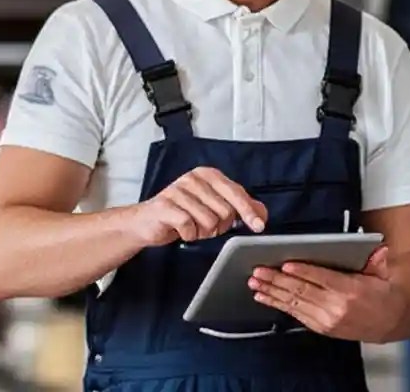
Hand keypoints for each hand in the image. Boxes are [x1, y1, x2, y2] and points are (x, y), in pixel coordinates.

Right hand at [130, 166, 267, 246]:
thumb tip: (262, 213)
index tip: (258, 226)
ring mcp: (178, 190)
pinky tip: (182, 231)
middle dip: (219, 226)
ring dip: (203, 232)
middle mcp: (194, 178)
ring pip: (209, 221)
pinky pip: (189, 226)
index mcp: (208, 175)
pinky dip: (189, 235)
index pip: (236, 192)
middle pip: (224, 210)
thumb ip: (240, 208)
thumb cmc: (183, 214)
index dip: (249, 211)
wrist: (147, 222)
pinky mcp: (165, 205)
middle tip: (205, 225)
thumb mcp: (214, 208)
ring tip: (192, 227)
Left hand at [248, 246, 402, 341]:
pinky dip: (278, 305)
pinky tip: (264, 298)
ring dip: (272, 293)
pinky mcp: (322, 328)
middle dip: (277, 281)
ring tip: (255, 283)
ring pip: (294, 304)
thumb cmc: (382, 294)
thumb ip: (376, 261)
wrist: (390, 322)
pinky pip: (295, 315)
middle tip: (259, 271)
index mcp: (351, 290)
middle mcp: (336, 307)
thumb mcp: (382, 274)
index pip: (322, 278)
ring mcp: (327, 320)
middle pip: (302, 291)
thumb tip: (379, 250)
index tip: (285, 264)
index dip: (302, 272)